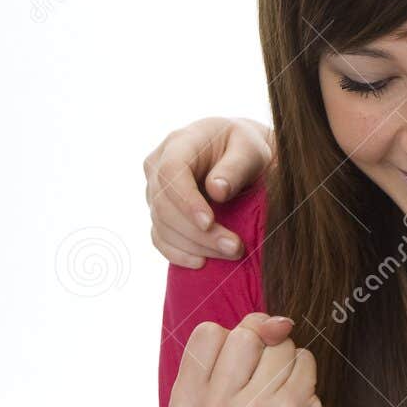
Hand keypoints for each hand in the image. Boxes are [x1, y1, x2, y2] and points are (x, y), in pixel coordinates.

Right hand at [144, 116, 273, 266]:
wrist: (239, 156)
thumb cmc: (246, 148)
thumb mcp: (251, 150)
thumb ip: (236, 167)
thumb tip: (217, 191)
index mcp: (179, 143)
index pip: (171, 173)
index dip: (186, 201)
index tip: (209, 223)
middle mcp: (158, 166)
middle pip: (165, 205)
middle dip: (199, 232)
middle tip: (235, 247)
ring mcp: (154, 192)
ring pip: (162, 225)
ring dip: (195, 246)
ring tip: (231, 253)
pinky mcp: (159, 214)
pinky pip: (159, 238)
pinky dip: (178, 254)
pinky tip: (202, 262)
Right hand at [168, 311, 329, 406]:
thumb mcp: (223, 385)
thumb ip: (242, 339)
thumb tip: (279, 323)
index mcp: (185, 403)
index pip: (208, 332)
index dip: (227, 345)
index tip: (233, 378)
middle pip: (245, 334)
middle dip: (259, 348)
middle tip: (258, 388)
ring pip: (278, 344)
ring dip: (284, 361)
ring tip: (276, 395)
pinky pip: (304, 358)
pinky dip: (304, 371)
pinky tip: (296, 400)